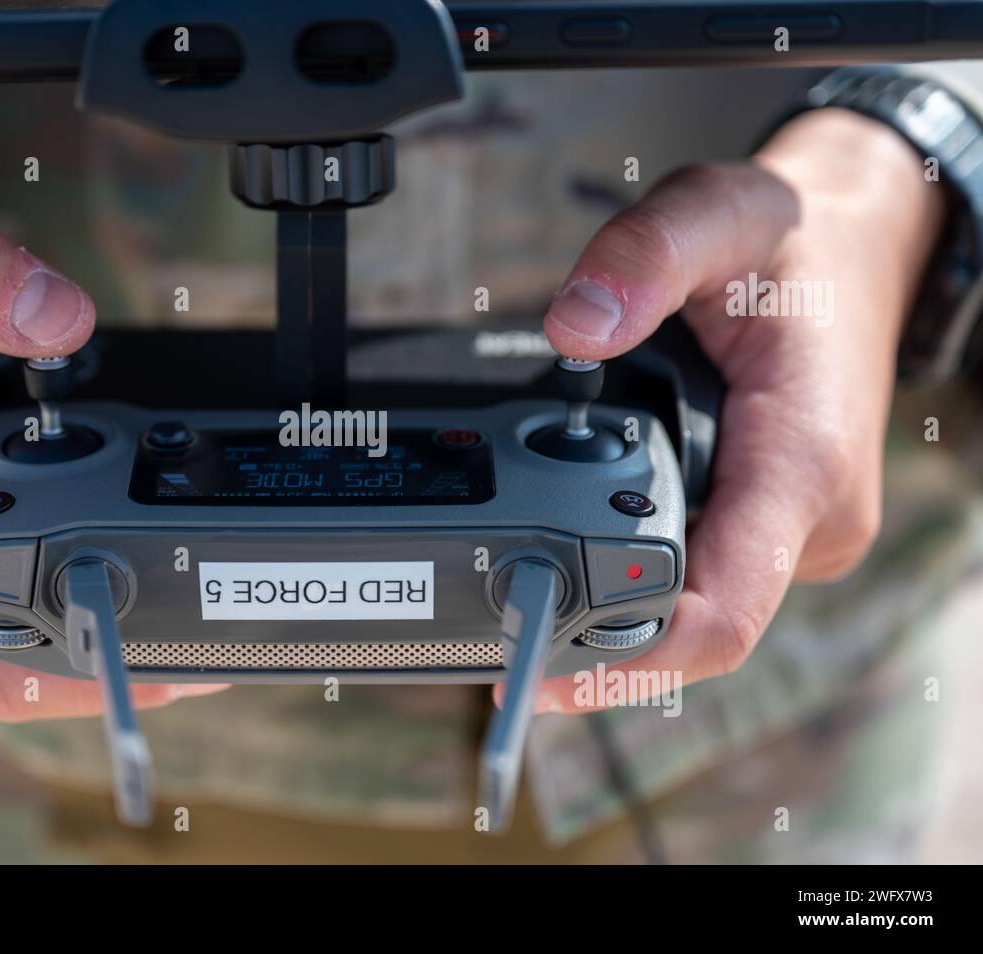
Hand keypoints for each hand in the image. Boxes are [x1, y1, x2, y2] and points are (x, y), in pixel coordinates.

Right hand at [0, 127, 225, 720]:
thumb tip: (63, 320)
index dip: (89, 676)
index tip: (176, 656)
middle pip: (22, 666)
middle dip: (117, 641)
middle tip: (201, 578)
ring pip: (24, 636)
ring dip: (102, 608)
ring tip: (173, 544)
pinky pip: (18, 593)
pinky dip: (77, 570)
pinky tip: (130, 529)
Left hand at [534, 108, 945, 710]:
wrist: (849, 254)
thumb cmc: (794, 247)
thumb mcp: (721, 211)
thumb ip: (646, 255)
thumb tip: (572, 329)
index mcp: (801, 466)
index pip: (721, 614)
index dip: (631, 661)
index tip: (542, 672)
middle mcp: (802, 523)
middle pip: (685, 625)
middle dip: (590, 629)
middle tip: (491, 606)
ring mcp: (783, 533)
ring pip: (684, 604)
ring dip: (605, 601)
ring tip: (516, 572)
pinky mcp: (761, 527)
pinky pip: (690, 572)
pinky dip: (627, 571)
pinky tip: (565, 553)